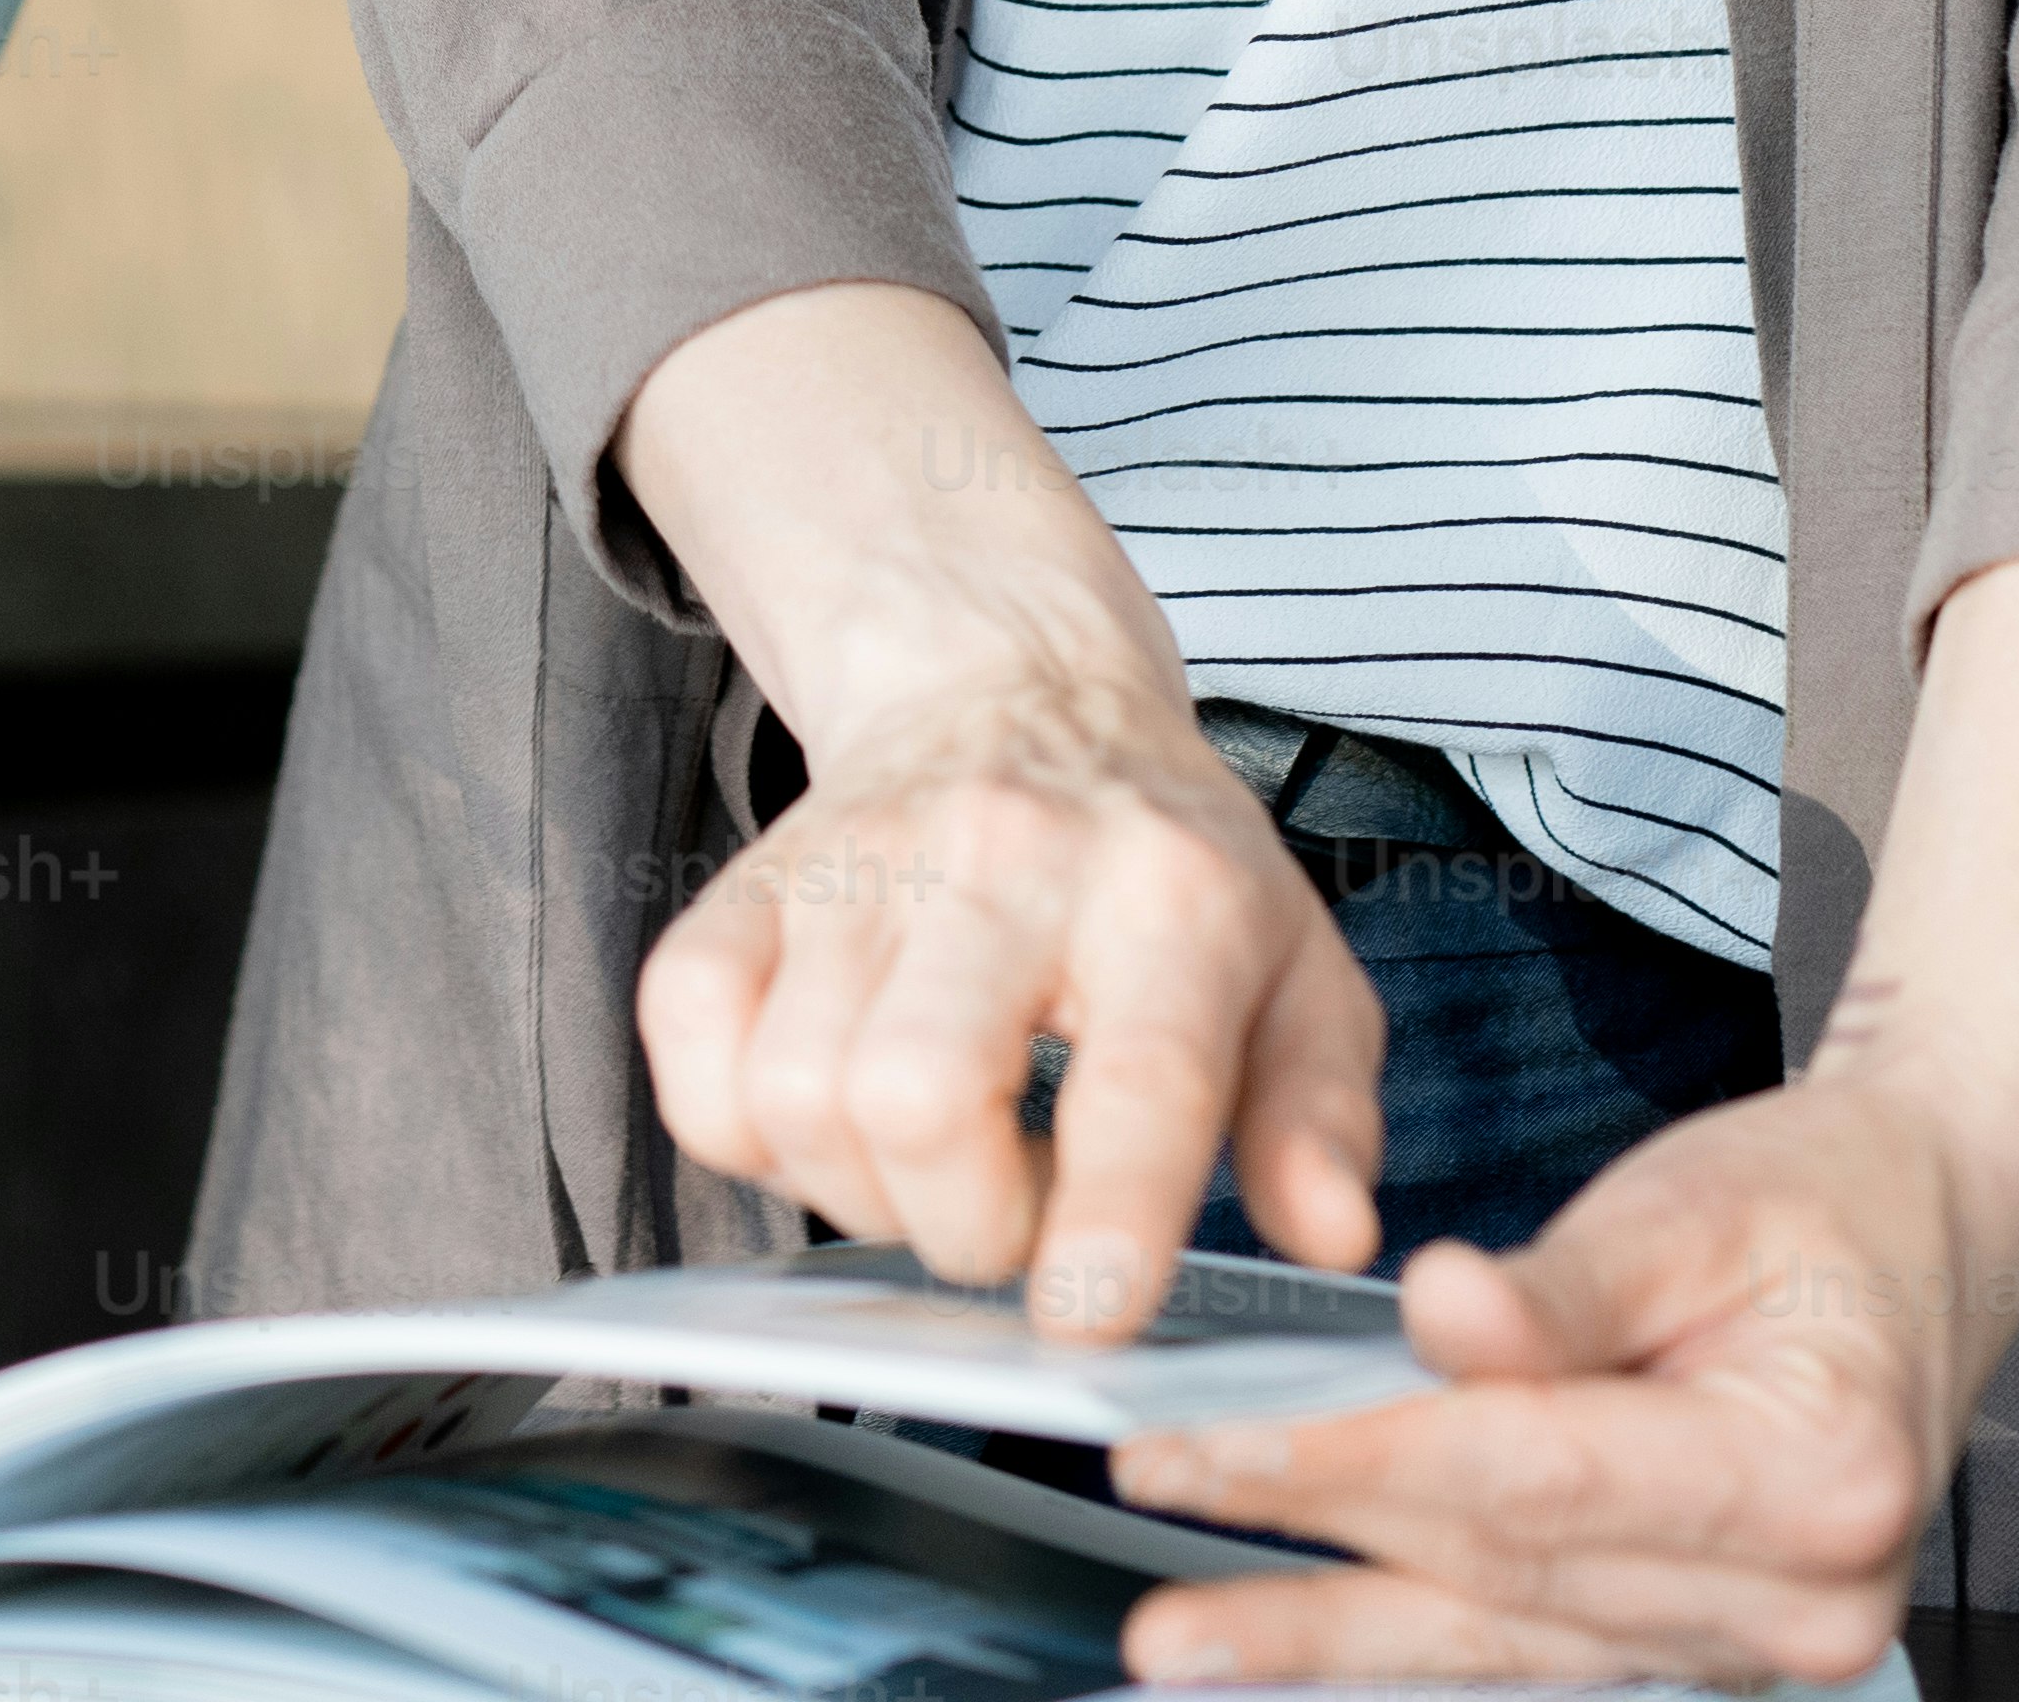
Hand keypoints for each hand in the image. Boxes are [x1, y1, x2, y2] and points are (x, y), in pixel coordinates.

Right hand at [639, 644, 1387, 1319]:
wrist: (1013, 695)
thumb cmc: (1163, 869)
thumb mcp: (1299, 975)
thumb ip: (1320, 1116)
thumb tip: (1329, 1236)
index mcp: (1171, 891)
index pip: (1136, 1075)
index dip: (1108, 1219)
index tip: (1087, 1322)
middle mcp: (1004, 857)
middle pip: (915, 1096)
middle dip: (962, 1226)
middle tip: (1017, 1215)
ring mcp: (855, 863)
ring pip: (794, 1095)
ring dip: (860, 1191)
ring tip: (940, 1161)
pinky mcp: (742, 885)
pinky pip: (689, 1054)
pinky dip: (746, 1133)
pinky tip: (838, 1118)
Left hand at [1104, 1074, 1972, 1681]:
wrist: (1925, 1235)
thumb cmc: (1819, 1204)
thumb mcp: (1692, 1203)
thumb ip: (1560, 1285)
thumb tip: (1438, 1315)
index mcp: (1820, 1470)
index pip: (1538, 1478)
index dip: (1362, 1464)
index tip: (1212, 1445)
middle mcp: (1804, 1592)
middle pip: (1507, 1571)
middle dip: (1312, 1548)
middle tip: (1154, 1529)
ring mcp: (1760, 1638)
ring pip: (1503, 1640)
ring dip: (1332, 1636)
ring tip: (1184, 1639)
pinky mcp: (1702, 1642)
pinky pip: (1534, 1649)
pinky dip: (1408, 1643)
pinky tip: (1299, 1649)